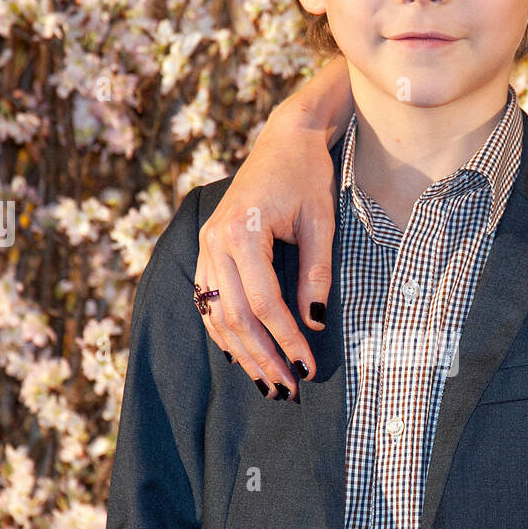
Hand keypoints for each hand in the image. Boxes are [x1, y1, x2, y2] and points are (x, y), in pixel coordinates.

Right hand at [195, 105, 337, 398]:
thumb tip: (312, 323)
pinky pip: (210, 301)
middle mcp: (215, 241)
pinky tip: (242, 356)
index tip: (307, 367)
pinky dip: (224, 332)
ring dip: (242, 353)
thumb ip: (316, 274)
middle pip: (234, 317)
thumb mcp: (321, 223)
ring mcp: (206, 245)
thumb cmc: (307, 176)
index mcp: (242, 233)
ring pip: (217, 314)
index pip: (264, 303)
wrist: (283, 139)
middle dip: (262, 357)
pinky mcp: (208, 248)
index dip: (286, 340)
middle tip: (286, 390)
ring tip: (267, 383)